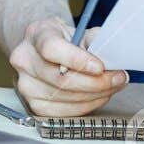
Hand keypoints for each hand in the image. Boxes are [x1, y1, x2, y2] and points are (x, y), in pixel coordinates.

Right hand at [8, 18, 128, 116]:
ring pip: (64, 97)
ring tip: (112, 86)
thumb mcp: (80, 31)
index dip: (77, 60)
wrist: (47, 51)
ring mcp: (26, 85)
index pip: (51, 49)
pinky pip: (64, 112)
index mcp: (36, 34)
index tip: (100, 67)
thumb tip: (112, 56)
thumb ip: (95, 40)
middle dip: (96, 82)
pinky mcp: (34, 105)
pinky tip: (98, 96)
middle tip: (118, 78)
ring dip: (95, 95)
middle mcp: (24, 60)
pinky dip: (87, 106)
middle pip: (60, 79)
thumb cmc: (66, 40)